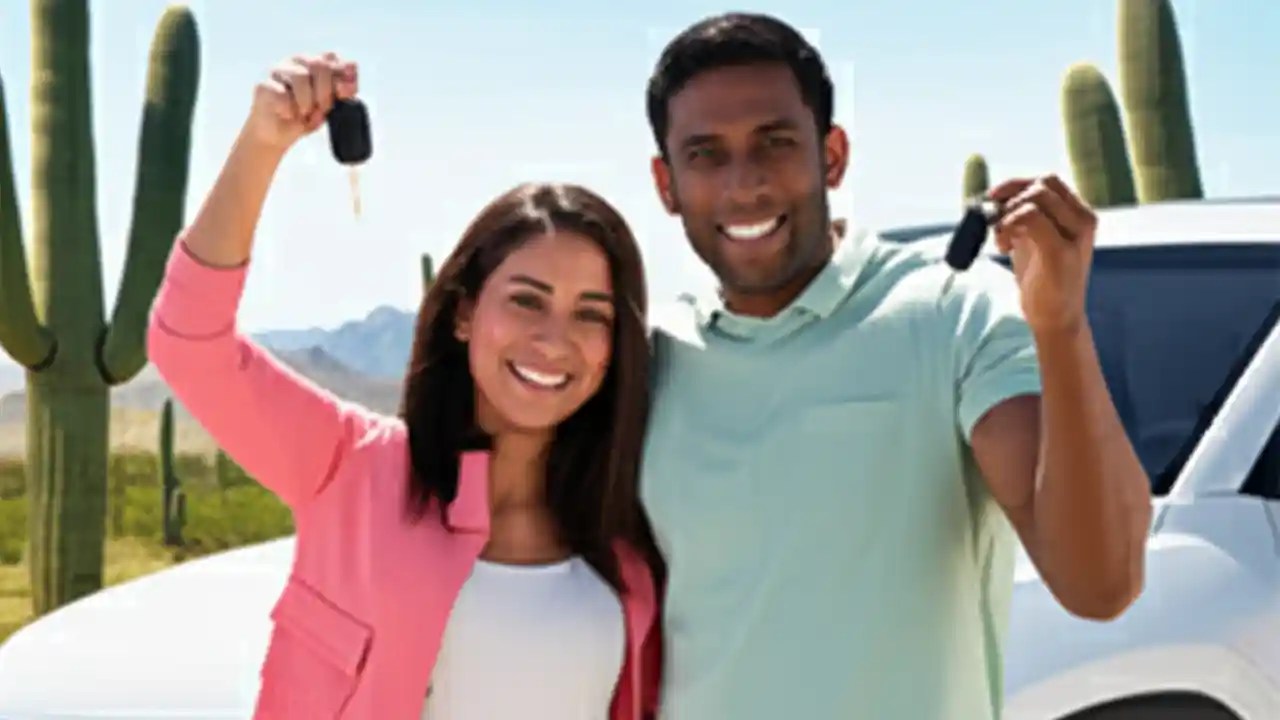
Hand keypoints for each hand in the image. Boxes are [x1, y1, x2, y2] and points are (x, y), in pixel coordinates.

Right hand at [246, 52, 357, 151]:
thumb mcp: (330, 106)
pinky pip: (282, 94)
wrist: (278, 135)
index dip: (341, 77)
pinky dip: (289, 109)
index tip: (343, 95)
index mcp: (316, 63)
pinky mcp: (264, 85)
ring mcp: (279, 70)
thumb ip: (342, 89)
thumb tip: (352, 73)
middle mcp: (297, 62)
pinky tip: (287, 115)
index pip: (333, 59)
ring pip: (301, 76)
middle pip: (319, 64)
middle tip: (320, 109)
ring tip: (303, 113)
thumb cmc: (305, 116)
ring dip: (307, 101)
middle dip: (325, 92)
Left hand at [987, 175, 1096, 335]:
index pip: (1048, 181)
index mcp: (1079, 214)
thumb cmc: (1042, 280)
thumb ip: (1023, 217)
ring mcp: (1076, 235)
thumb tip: (993, 198)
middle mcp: (1083, 220)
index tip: (992, 201)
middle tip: (996, 225)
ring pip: (1036, 196)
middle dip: (1010, 199)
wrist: (1056, 319)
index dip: (1016, 185)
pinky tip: (1005, 247)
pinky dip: (1008, 225)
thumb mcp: (1033, 240)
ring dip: (1008, 214)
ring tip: (1002, 241)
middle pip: (1042, 184)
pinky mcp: (1061, 251)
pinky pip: (1030, 218)